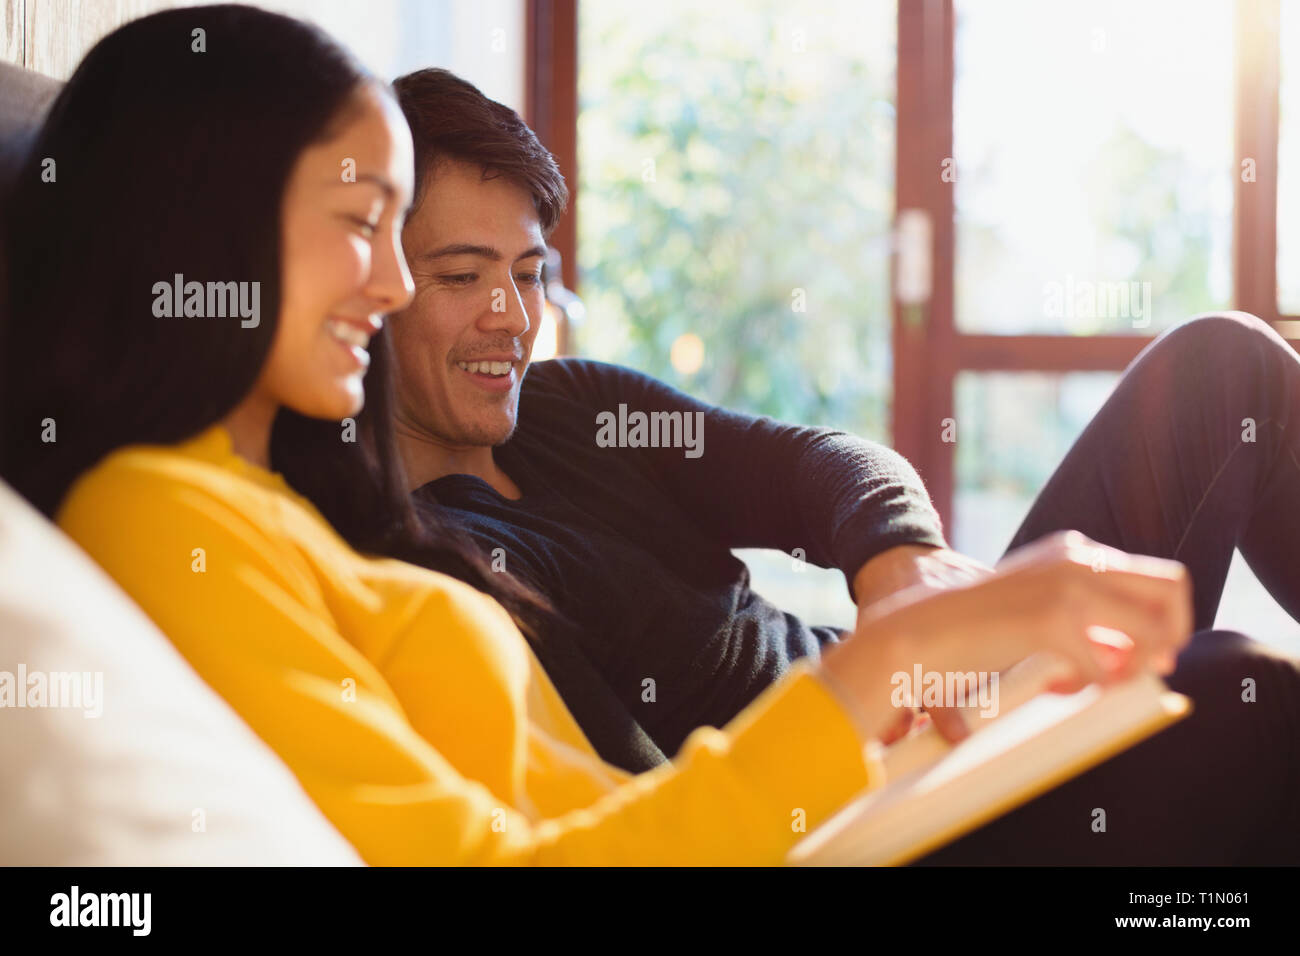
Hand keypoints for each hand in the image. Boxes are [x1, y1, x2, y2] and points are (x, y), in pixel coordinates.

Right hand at [819, 531, 1192, 744]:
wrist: (917, 625)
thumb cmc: (968, 622)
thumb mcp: (1031, 603)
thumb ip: (1078, 615)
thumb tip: (1122, 652)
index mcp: (1073, 551)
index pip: (1154, 576)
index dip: (1161, 620)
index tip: (1144, 654)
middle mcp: (1078, 559)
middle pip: (1173, 588)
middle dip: (1170, 635)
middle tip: (1146, 670)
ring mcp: (1068, 587)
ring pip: (1152, 630)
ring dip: (1133, 667)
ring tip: (1091, 682)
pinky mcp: (1053, 621)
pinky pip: (1105, 667)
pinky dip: (1088, 687)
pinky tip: (1056, 685)